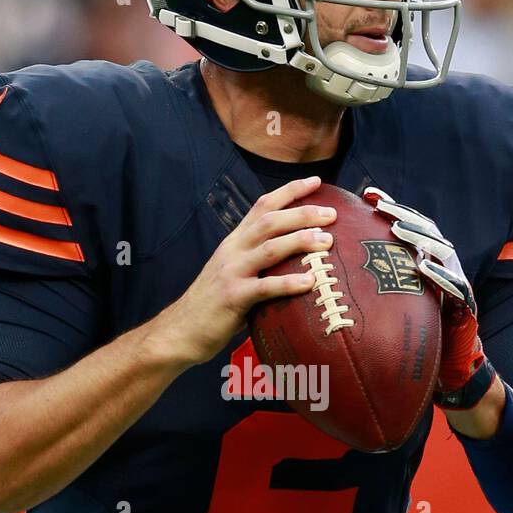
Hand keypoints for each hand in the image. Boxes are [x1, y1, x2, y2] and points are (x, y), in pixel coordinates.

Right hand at [162, 176, 337, 365]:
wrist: (180, 330)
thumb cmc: (213, 305)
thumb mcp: (234, 273)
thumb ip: (258, 263)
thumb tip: (296, 260)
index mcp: (234, 242)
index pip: (263, 206)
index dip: (290, 191)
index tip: (316, 182)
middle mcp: (233, 250)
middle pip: (270, 221)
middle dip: (302, 213)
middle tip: (332, 214)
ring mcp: (231, 272)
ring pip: (270, 248)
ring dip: (300, 241)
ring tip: (327, 242)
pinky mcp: (233, 297)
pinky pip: (265, 287)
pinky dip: (289, 283)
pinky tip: (310, 283)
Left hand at [362, 186, 494, 408]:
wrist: (452, 365)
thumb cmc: (419, 335)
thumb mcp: (394, 306)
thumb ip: (377, 288)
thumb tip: (337, 279)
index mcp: (426, 261)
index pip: (408, 228)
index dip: (391, 209)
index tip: (368, 195)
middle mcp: (443, 266)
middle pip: (425, 231)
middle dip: (403, 214)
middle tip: (381, 206)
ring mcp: (456, 281)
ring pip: (441, 250)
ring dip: (420, 237)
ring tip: (399, 228)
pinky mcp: (466, 302)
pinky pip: (454, 284)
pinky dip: (440, 274)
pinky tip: (424, 266)